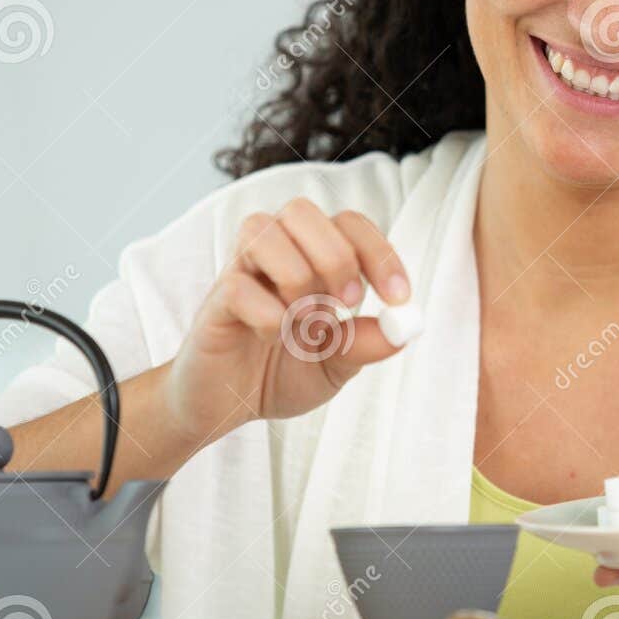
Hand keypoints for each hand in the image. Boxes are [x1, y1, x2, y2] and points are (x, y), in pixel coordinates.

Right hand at [165, 199, 412, 441]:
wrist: (225, 407)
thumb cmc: (278, 373)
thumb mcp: (336, 365)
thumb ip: (366, 344)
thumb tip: (403, 328)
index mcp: (310, 259)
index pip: (348, 224)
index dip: (379, 253)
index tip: (398, 297)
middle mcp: (274, 254)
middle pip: (302, 211)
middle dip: (335, 256)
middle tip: (346, 303)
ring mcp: (240, 273)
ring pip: (262, 230)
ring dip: (296, 276)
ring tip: (302, 320)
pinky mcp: (215, 303)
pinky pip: (238, 285)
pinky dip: (267, 314)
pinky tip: (269, 337)